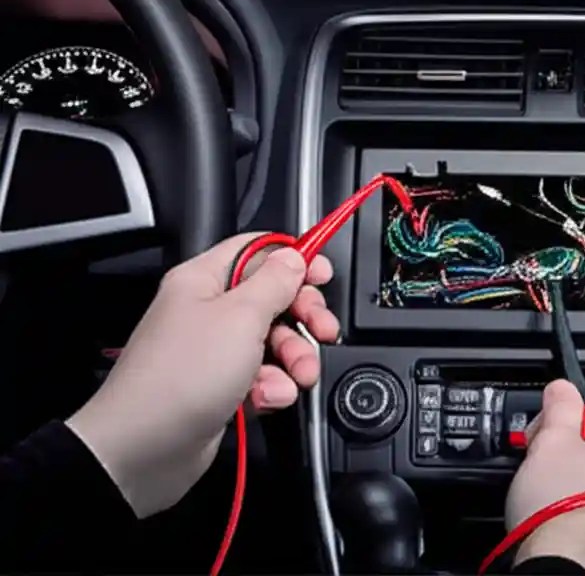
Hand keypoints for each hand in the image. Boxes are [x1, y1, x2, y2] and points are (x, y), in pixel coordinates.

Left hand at [66, 233, 340, 517]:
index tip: (323, 275)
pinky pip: (264, 377)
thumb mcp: (241, 317)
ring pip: (275, 342)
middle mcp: (209, 312)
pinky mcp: (222, 388)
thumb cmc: (181, 376)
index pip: (257, 251)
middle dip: (304, 317)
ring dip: (295, 359)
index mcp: (204, 281)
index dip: (294, 259)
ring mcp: (215, 352)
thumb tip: (294, 257)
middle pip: (274, 298)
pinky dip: (274, 387)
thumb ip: (275, 282)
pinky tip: (267, 398)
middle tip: (322, 331)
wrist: (145, 449)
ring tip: (298, 375)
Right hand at [507, 380, 584, 575]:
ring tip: (550, 494)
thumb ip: (560, 408)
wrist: (569, 574)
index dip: (573, 411)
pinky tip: (565, 522)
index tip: (552, 420)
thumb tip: (563, 390)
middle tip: (543, 458)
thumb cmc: (565, 512)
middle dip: (577, 450)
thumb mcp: (551, 444)